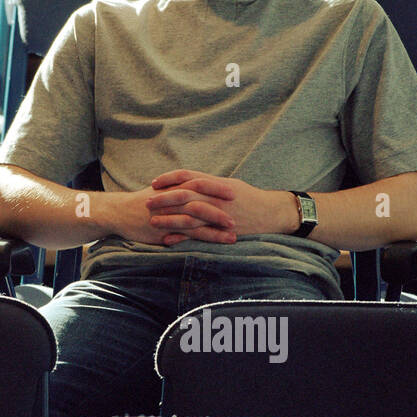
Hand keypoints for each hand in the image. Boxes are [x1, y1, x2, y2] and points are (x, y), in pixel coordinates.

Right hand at [101, 184, 237, 245]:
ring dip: (217, 224)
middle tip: (242, 210)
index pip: (200, 183)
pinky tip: (216, 243)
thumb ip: (178, 190)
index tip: (235, 190)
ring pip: (199, 218)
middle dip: (222, 205)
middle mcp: (174, 198)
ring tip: (234, 231)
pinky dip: (205, 237)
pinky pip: (189, 234)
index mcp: (174, 187)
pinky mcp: (166, 230)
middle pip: (203, 199)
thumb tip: (195, 190)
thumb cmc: (142, 203)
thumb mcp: (161, 191)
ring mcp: (170, 214)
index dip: (217, 187)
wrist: (119, 212)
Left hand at [146, 170, 295, 245]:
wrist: (270, 213)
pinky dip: (182, 237)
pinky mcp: (220, 230)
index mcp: (214, 183)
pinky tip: (168, 240)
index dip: (169, 179)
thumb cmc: (249, 197)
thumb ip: (209, 183)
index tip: (155, 182)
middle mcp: (214, 196)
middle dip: (163, 198)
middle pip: (183, 194)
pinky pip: (198, 234)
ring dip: (168, 219)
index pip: (187, 176)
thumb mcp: (229, 185)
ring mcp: (217, 214)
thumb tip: (191, 181)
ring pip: (187, 215)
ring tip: (153, 221)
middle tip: (146, 201)